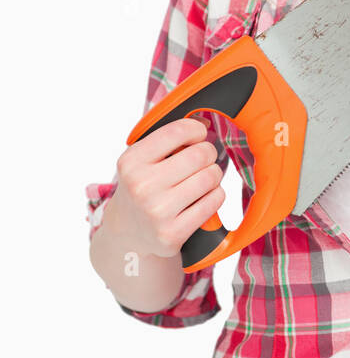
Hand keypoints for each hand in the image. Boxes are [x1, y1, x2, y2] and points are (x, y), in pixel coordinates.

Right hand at [109, 118, 225, 258]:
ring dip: (213, 175)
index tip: (199, 135)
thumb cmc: (141, 190)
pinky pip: (214, 200)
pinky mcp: (173, 232)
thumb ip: (166, 141)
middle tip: (203, 160)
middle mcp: (142, 185)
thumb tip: (203, 122)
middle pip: (201, 154)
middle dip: (208, 154)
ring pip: (211, 177)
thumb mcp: (140, 161)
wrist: (126, 234)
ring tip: (201, 180)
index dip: (197, 130)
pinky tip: (202, 198)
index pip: (178, 131)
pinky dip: (215, 195)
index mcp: (132, 161)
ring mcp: (158, 211)